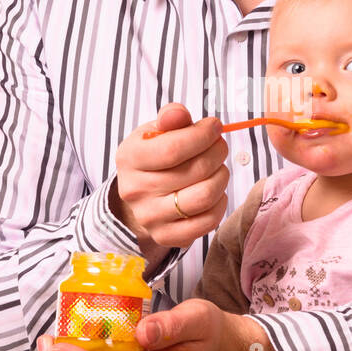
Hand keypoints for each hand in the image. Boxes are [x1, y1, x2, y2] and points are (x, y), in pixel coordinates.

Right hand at [110, 103, 229, 252]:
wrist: (139, 194)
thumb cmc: (153, 157)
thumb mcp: (154, 131)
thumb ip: (170, 118)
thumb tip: (179, 114)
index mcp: (130, 158)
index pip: (173, 148)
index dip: (202, 135)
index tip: (214, 127)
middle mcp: (136, 190)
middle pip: (195, 171)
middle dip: (217, 153)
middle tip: (219, 146)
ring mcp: (150, 217)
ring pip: (204, 197)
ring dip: (221, 177)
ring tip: (218, 168)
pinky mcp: (166, 236)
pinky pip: (207, 222)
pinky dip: (220, 203)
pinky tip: (214, 191)